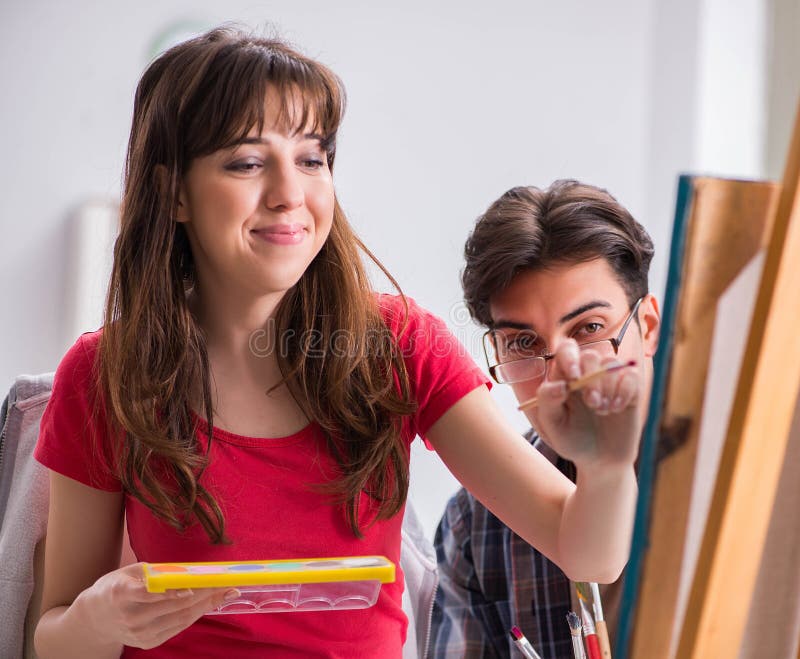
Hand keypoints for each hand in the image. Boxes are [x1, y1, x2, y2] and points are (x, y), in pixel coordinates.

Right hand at [75, 563, 236, 649]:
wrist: (96, 618)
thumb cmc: (117, 587)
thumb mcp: (130, 572)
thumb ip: (156, 573)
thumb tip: (189, 572)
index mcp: (121, 594)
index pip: (148, 593)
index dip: (172, 591)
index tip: (194, 586)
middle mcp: (130, 616)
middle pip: (173, 606)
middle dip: (204, 594)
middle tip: (226, 583)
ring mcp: (139, 633)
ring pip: (180, 618)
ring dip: (207, 605)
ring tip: (227, 592)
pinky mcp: (147, 643)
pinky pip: (177, 627)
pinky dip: (196, 614)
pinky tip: (211, 603)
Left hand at [532, 339, 640, 469]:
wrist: (600, 460)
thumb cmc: (572, 440)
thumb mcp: (553, 425)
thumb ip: (548, 401)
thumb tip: (559, 384)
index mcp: (565, 376)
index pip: (567, 350)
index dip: (571, 357)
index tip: (575, 376)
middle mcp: (587, 373)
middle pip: (591, 356)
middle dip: (591, 378)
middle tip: (592, 403)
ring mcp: (609, 380)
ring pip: (611, 364)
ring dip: (607, 387)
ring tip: (602, 411)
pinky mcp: (630, 389)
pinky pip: (631, 376)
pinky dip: (624, 391)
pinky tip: (617, 409)